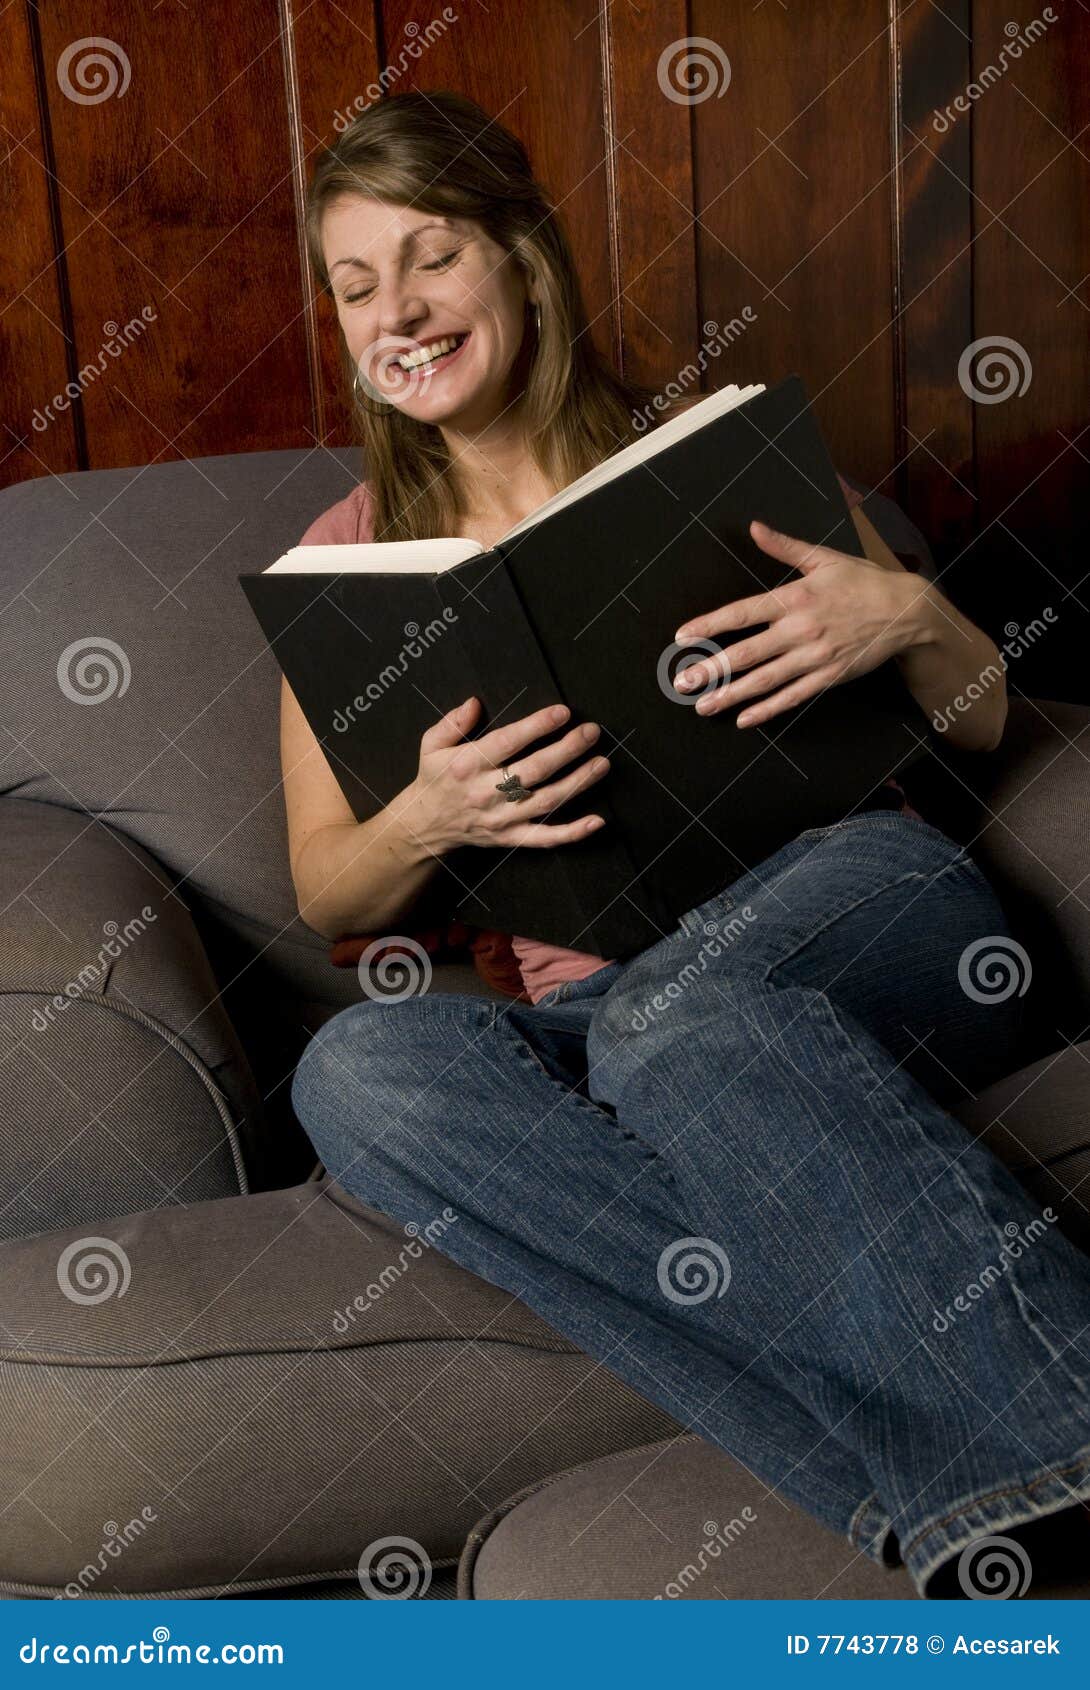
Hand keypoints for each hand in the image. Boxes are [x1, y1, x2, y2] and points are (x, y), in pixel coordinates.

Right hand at [410, 696, 609, 851]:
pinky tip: (597, 822)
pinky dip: (573, 832)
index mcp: (467, 765)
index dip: (537, 726)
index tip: (562, 712)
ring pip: (546, 801)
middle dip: (567, 750)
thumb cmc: (434, 779)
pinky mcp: (510, 838)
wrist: (424, 827)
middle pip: (534, 770)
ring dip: (578, 783)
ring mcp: (501, 819)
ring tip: (602, 763)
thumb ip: (453, 722)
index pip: (508, 742)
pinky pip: (545, 838)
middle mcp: (486, 793)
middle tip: (591, 732)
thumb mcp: (431, 745)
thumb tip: (475, 703)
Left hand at [672, 519, 920, 726]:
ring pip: (764, 681)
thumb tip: (755, 527)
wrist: (907, 611)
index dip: (709, 625)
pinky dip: (767, 710)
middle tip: (682, 682)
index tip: (683, 636)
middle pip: (745, 654)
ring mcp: (814, 657)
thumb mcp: (824, 558)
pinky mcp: (828, 677)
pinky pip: (792, 697)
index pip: (741, 613)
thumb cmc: (863, 581)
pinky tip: (744, 719)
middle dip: (710, 669)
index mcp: (794, 598)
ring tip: (703, 706)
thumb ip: (785, 546)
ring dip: (731, 695)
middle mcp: (800, 630)